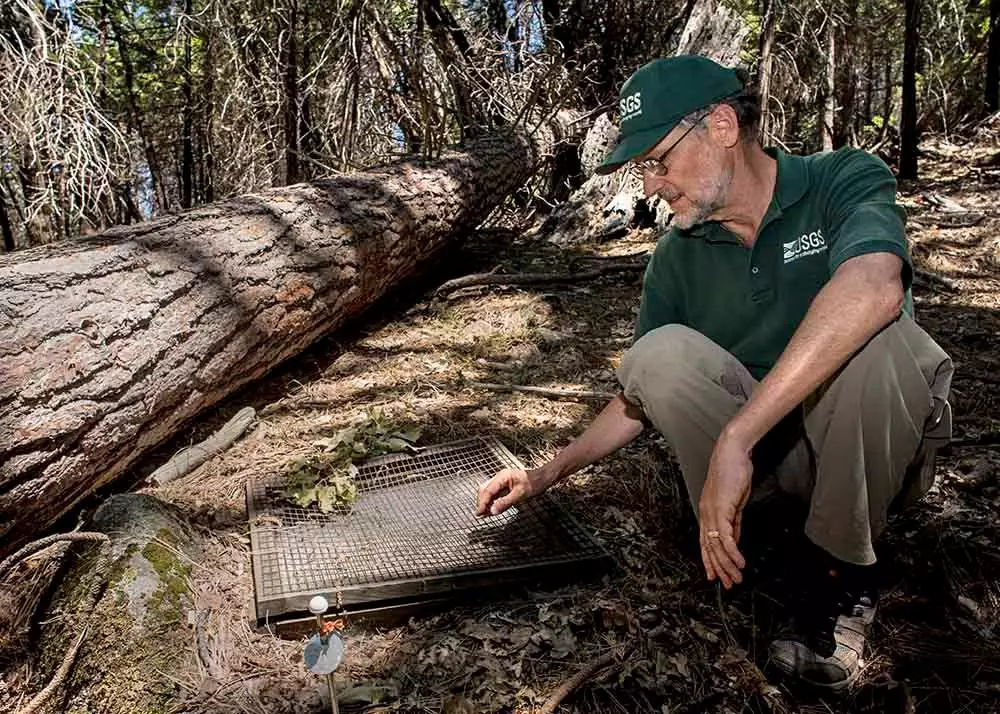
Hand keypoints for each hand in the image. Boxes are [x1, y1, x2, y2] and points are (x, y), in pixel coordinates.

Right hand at [477, 468, 546, 515]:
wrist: (543, 478)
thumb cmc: (534, 483)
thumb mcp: (520, 495)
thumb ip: (505, 503)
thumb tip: (493, 511)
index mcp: (502, 477)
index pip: (488, 490)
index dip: (482, 503)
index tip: (479, 513)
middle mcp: (500, 477)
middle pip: (485, 490)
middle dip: (482, 502)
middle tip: (481, 514)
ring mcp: (502, 481)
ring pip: (488, 492)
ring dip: (486, 502)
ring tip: (485, 513)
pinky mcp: (505, 485)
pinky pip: (495, 493)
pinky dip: (492, 501)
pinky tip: (492, 508)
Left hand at [698, 430, 752, 588]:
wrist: (732, 453)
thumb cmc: (733, 472)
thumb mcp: (734, 503)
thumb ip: (733, 522)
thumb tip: (735, 540)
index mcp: (707, 512)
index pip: (705, 542)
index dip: (710, 560)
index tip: (716, 575)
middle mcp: (706, 514)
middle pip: (709, 548)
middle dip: (719, 568)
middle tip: (728, 584)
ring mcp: (711, 512)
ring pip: (716, 546)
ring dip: (727, 565)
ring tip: (737, 578)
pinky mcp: (721, 509)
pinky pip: (725, 537)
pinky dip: (732, 552)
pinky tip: (739, 562)